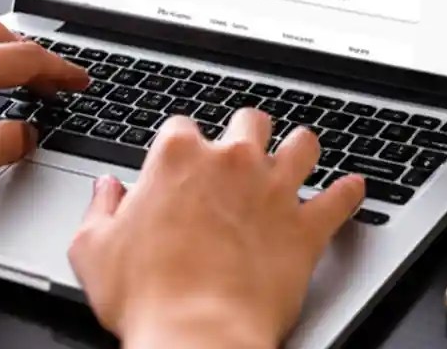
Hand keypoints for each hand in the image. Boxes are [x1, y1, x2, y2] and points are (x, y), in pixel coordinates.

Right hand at [68, 109, 365, 348]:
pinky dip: (349, 193)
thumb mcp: (93, 250)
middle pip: (249, 120)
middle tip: (242, 150)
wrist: (198, 334)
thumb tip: (106, 191)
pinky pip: (341, 199)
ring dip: (301, 148)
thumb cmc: (146, 296)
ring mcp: (274, 191)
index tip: (180, 162)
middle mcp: (231, 162)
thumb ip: (100, 210)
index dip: (180, 145)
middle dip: (246, 131)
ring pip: (302, 144)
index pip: (181, 127)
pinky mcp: (306, 227)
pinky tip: (353, 188)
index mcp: (177, 159)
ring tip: (300, 153)